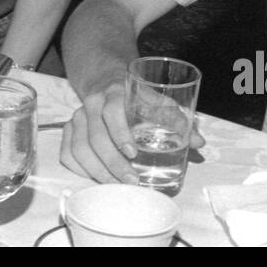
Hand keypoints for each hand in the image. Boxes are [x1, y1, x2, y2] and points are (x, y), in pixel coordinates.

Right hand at [59, 81, 205, 183]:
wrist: (107, 81)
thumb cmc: (137, 98)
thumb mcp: (158, 102)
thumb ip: (177, 120)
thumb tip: (199, 143)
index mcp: (115, 93)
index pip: (112, 111)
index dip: (120, 132)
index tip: (133, 153)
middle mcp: (92, 104)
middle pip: (95, 136)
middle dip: (112, 162)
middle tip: (131, 180)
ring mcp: (77, 117)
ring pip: (79, 147)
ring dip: (96, 170)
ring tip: (115, 185)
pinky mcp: (68, 129)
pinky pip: (67, 153)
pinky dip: (79, 169)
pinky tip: (95, 177)